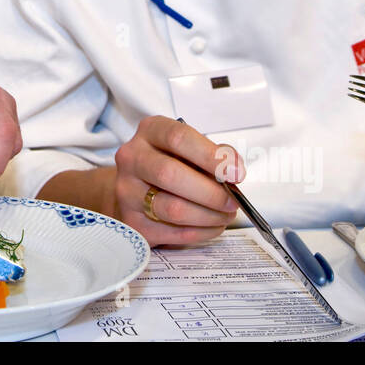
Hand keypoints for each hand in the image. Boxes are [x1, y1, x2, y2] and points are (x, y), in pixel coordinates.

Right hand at [112, 116, 242, 247]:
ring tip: (225, 215)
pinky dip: (201, 232)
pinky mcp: (133, 223)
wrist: (135, 189)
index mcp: (150, 132)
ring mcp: (127, 192)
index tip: (236, 173)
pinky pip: (174, 232)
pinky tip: (212, 225)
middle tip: (232, 201)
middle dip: (211, 192)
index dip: (211, 156)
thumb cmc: (168, 164)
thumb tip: (234, 170)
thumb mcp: (188, 149)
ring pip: (173, 208)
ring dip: (209, 216)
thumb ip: (214, 154)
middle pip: (170, 174)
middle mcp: (132, 159)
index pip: (179, 138)